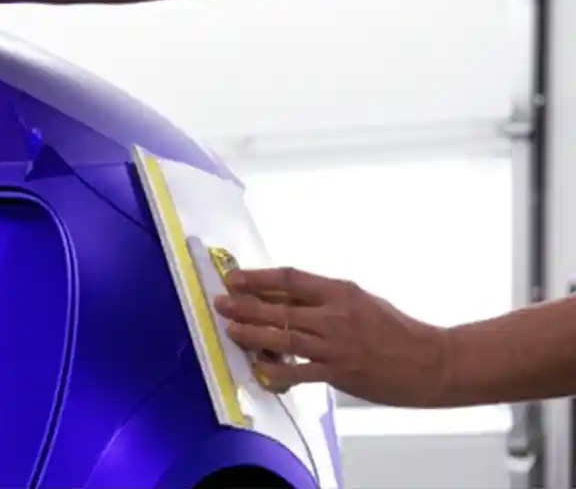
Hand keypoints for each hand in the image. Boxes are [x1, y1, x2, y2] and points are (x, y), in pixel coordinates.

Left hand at [212, 267, 454, 407]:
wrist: (431, 362)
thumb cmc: (395, 329)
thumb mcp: (359, 301)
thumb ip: (322, 299)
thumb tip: (280, 296)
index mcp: (340, 292)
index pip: (290, 279)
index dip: (258, 277)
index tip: (233, 278)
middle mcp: (335, 315)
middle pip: (280, 307)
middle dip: (246, 305)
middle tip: (220, 303)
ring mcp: (335, 345)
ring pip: (284, 337)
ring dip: (253, 334)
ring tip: (230, 329)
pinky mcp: (339, 372)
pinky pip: (299, 372)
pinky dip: (277, 371)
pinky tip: (259, 370)